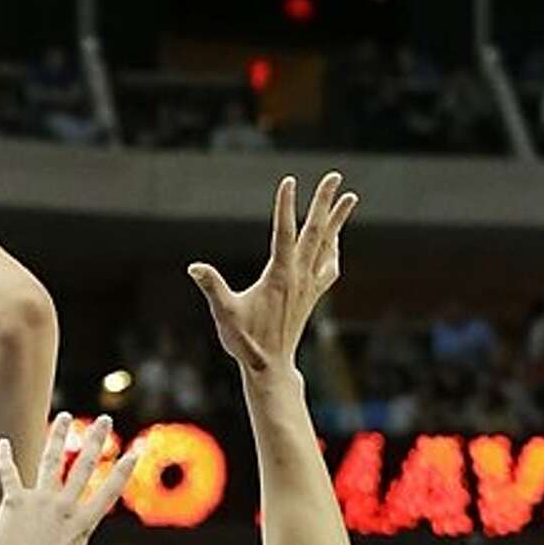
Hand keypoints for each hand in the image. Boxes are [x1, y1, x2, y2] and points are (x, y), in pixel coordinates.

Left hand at [0, 416, 144, 544]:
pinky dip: (4, 459)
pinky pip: (9, 474)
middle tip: (105, 420)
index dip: (123, 470)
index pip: (108, 491)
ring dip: (59, 436)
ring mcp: (39, 501)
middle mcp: (64, 506)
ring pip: (51, 460)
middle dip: (96, 440)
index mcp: (82, 523)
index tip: (135, 451)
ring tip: (65, 417)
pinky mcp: (14, 502)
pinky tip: (2, 444)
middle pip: (84, 465)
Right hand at [188, 172, 356, 376]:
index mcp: (279, 275)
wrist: (270, 367)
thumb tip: (194, 267)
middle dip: (324, 202)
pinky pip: (329, 267)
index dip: (286, 206)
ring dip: (338, 221)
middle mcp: (299, 276)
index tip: (289, 182)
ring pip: (328, 245)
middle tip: (334, 177)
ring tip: (349, 198)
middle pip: (316, 231)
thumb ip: (212, 287)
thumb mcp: (224, 312)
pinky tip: (334, 242)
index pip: (284, 232)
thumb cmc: (245, 341)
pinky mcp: (312, 296)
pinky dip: (333, 250)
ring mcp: (309, 286)